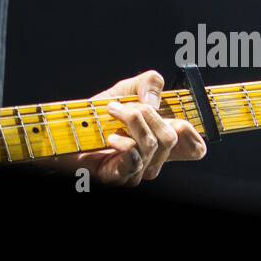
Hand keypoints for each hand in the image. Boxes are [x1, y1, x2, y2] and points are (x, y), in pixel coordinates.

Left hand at [68, 69, 206, 185]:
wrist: (66, 130)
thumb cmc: (95, 115)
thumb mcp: (123, 90)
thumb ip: (147, 83)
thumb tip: (155, 99)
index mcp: (158, 140)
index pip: (194, 148)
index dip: (193, 134)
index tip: (176, 118)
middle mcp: (152, 159)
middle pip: (172, 138)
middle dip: (147, 113)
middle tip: (122, 106)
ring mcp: (137, 171)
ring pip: (152, 144)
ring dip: (130, 121)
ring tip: (110, 114)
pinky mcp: (118, 177)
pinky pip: (134, 160)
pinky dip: (123, 142)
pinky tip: (110, 137)